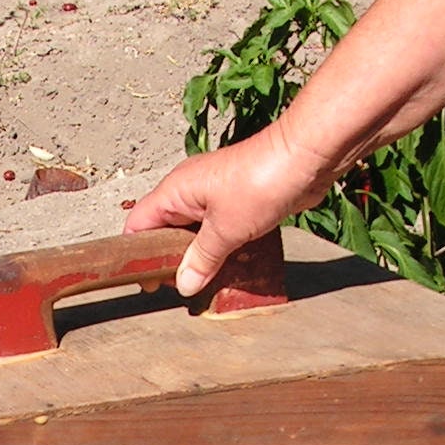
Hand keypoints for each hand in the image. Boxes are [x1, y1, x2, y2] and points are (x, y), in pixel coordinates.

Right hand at [122, 122, 334, 295]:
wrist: (305, 157)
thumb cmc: (261, 182)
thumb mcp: (226, 230)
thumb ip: (201, 259)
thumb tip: (183, 285)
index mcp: (175, 190)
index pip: (139, 223)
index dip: (139, 254)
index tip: (150, 282)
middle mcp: (190, 190)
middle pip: (166, 230)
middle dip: (172, 259)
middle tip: (182, 287)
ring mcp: (214, 194)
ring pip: (195, 232)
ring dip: (200, 256)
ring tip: (205, 283)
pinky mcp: (238, 200)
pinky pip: (220, 229)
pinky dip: (221, 248)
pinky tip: (230, 267)